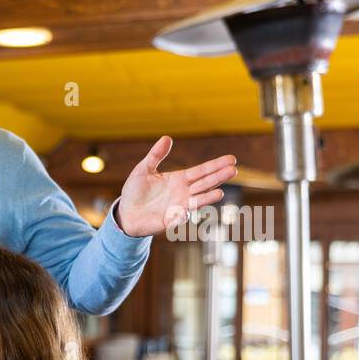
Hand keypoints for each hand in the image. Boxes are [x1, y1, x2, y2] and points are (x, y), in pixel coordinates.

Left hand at [116, 136, 236, 236]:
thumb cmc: (135, 191)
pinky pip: (178, 218)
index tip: (231, 159)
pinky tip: (186, 211)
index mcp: (180, 179)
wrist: (125, 213)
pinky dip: (182, 215)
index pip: (202, 171)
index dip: (215, 165)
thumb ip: (155, 155)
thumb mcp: (143, 169)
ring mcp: (178, 207)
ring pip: (196, 201)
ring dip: (207, 198)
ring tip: (220, 193)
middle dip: (218, 177)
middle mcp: (183, 193)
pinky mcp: (169, 221)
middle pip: (204, 184)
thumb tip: (166, 138)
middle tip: (233, 170)